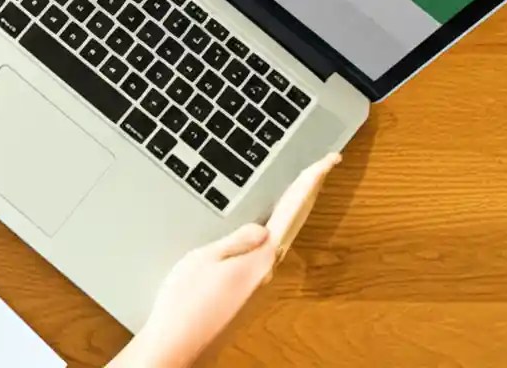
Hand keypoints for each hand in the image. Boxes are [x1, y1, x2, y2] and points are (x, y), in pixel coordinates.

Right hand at [111, 153, 340, 367]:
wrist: (179, 345)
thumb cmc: (185, 303)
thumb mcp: (204, 259)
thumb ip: (236, 241)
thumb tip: (263, 228)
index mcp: (260, 259)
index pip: (292, 210)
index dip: (310, 182)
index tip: (327, 161)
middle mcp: (267, 273)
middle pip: (295, 223)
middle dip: (309, 192)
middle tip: (324, 167)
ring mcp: (260, 285)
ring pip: (285, 236)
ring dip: (295, 209)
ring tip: (301, 188)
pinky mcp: (249, 293)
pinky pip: (270, 251)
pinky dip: (279, 229)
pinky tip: (272, 226)